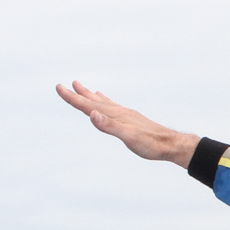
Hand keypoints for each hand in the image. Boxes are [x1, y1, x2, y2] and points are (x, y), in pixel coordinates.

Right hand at [55, 81, 199, 167]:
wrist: (170, 144)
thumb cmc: (150, 144)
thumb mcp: (129, 137)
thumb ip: (110, 126)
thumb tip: (92, 114)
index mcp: (115, 116)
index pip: (89, 106)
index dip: (73, 98)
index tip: (59, 87)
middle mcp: (119, 112)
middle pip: (94, 101)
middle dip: (78, 94)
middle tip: (64, 85)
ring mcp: (125, 114)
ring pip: (102, 102)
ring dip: (89, 95)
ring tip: (80, 86)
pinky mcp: (130, 119)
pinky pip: (113, 106)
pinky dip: (104, 101)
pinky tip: (103, 99)